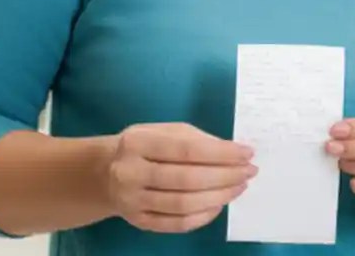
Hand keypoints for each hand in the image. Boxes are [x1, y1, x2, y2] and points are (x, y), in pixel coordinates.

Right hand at [104, 122, 255, 232]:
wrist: (106, 172)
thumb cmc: (145, 146)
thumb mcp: (165, 131)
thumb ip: (196, 140)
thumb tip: (234, 153)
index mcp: (138, 142)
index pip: (187, 150)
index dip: (221, 153)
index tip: (247, 153)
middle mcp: (131, 172)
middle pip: (187, 180)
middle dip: (225, 176)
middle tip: (249, 172)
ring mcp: (132, 201)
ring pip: (183, 204)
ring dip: (219, 197)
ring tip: (239, 187)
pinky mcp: (138, 221)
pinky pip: (176, 224)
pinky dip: (203, 216)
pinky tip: (219, 205)